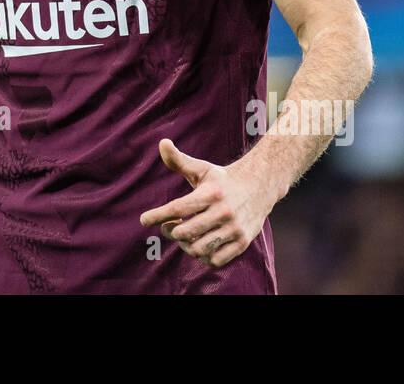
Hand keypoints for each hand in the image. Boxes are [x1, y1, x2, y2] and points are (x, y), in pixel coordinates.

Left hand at [138, 138, 276, 268]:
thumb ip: (179, 160)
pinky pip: (216, 260)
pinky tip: (199, 246)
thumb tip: (162, 142)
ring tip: (183, 237)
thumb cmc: (222, 179)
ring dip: (185, 246)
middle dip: (170, 232)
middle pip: (185, 232)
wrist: (259, 187)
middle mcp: (223, 211)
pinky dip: (203, 257)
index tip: (143, 220)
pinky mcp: (242, 242)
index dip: (158, 215)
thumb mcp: (202, 169)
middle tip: (168, 227)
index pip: (178, 208)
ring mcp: (234, 228)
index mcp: (210, 193)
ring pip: (199, 249)